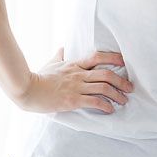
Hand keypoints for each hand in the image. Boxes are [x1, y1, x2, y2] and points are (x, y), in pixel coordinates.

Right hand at [16, 48, 134, 114]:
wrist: (26, 90)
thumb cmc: (38, 77)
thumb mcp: (50, 63)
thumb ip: (59, 55)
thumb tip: (63, 47)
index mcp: (75, 65)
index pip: (98, 57)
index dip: (114, 58)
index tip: (125, 62)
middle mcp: (78, 75)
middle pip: (106, 74)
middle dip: (122, 81)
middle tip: (130, 88)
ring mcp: (76, 87)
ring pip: (103, 88)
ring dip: (117, 95)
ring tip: (124, 101)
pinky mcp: (72, 100)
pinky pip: (94, 102)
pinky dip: (105, 105)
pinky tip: (110, 110)